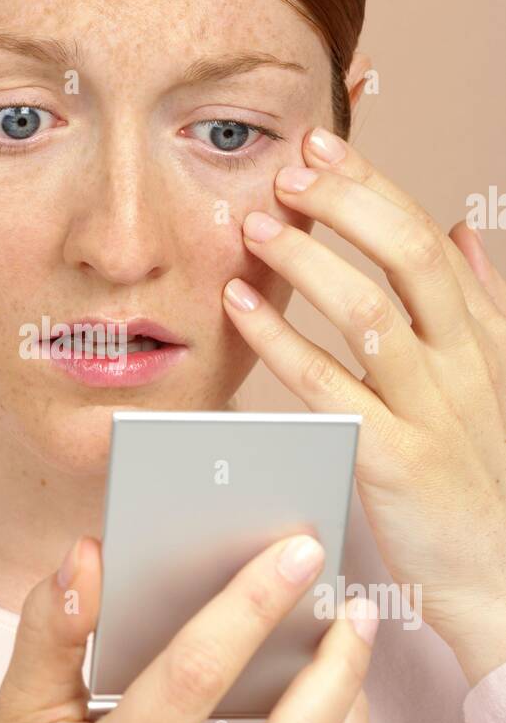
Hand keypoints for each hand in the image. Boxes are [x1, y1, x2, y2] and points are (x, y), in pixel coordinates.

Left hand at [222, 126, 505, 684]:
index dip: (373, 188)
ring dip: (309, 262)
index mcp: (482, 338)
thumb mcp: (494, 379)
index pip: (428, 240)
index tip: (322, 150)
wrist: (499, 572)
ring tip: (258, 229)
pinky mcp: (395, 458)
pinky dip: (282, 340)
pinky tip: (243, 309)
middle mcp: (462, 364)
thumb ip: (479, 303)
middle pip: (407, 259)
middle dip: (345, 205)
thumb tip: (462, 230)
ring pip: (369, 313)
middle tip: (287, 173)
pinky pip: (329, 386)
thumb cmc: (481, 475)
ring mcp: (431, 409)